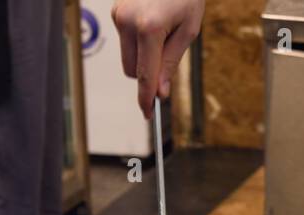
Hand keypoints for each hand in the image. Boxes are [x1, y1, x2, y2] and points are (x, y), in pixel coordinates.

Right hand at [111, 0, 204, 117]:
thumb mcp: (188, 29)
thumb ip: (171, 62)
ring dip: (143, 56)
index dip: (146, 98)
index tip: (147, 114)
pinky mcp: (116, 11)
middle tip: (168, 57)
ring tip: (163, 31)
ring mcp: (118, 15)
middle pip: (132, 71)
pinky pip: (125, 40)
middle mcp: (128, 22)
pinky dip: (138, 40)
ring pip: (127, 57)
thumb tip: (160, 91)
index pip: (145, 75)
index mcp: (149, 28)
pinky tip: (153, 21)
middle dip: (148, 73)